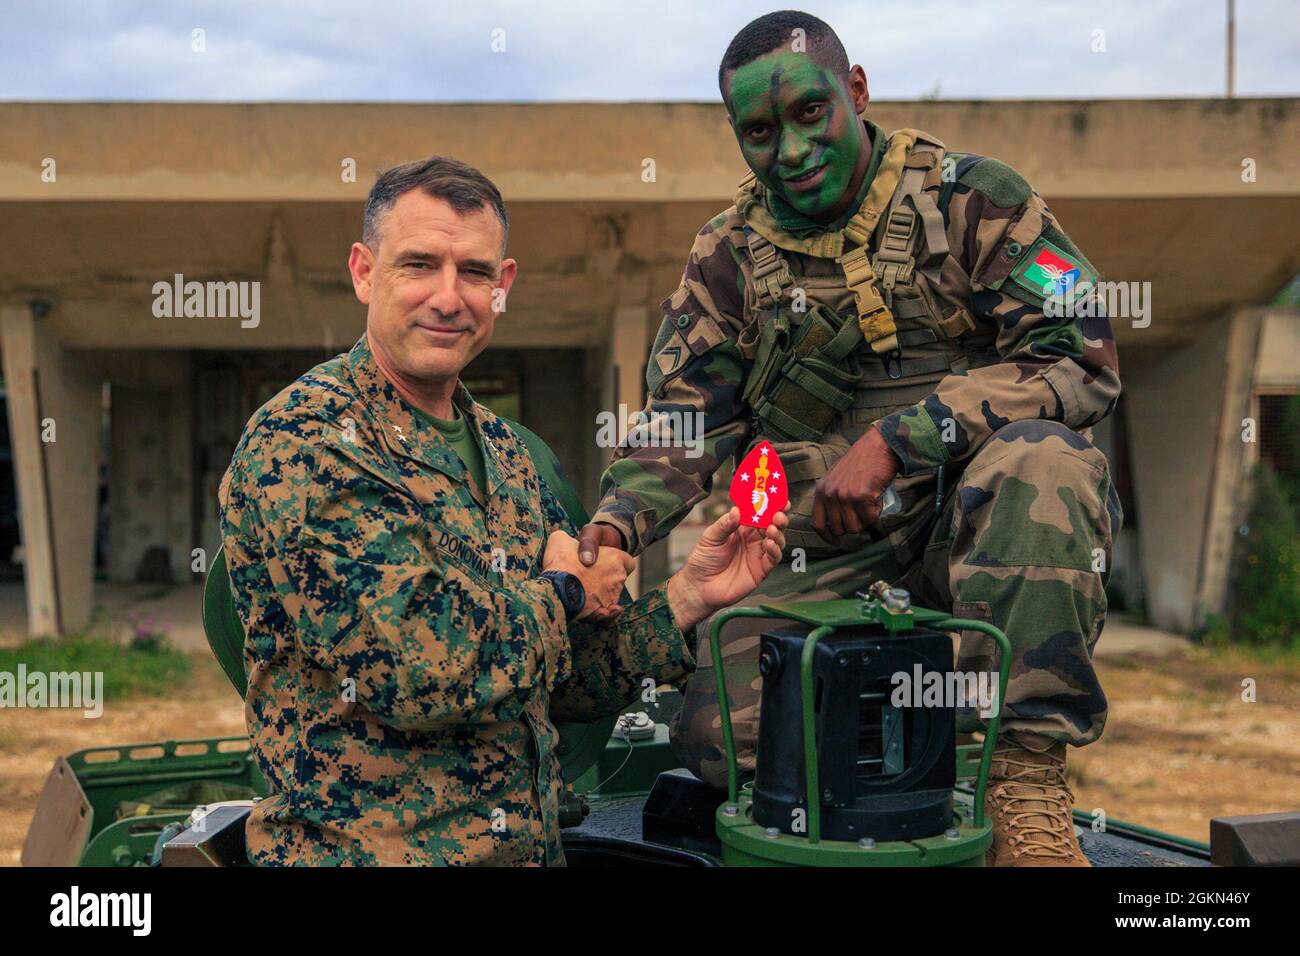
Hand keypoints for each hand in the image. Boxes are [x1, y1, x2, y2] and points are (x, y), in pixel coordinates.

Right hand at [544, 530, 633, 621]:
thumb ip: (570, 541)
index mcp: (615, 558)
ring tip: (582, 593)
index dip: (617, 562)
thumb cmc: (562, 559)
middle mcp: (618, 578)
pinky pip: (605, 615)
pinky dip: (601, 615)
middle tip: (586, 578)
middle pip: (617, 581)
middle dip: (605, 581)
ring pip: (610, 598)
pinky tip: (593, 612)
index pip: (627, 562)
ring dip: (600, 597)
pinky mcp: (601, 612)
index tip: (603, 563)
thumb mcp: (563, 539)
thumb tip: (569, 545)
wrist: (556, 586)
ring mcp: (611, 596)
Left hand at [666, 506, 787, 632]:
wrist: (699, 587)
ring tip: (772, 528)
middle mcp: (752, 540)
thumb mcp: (710, 537)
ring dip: (778, 533)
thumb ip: (724, 524)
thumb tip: (737, 510)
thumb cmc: (703, 560)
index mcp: (741, 529)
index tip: (777, 498)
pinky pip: (773, 559)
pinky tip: (769, 544)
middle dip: (778, 518)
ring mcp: (757, 555)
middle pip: (771, 525)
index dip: (768, 506)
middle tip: (778, 514)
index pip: (758, 513)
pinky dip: (775, 550)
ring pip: (776, 541)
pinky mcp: (760, 571)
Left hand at [812, 426, 900, 546]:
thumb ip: (833, 498)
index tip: (837, 542)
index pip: (817, 523)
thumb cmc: (861, 462)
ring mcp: (844, 496)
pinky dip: (876, 511)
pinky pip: (870, 518)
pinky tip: (876, 496)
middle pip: (839, 529)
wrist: (878, 446)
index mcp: (821, 491)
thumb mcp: (836, 479)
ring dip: (865, 519)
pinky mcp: (861, 497)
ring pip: (854, 527)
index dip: (827, 537)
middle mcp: (829, 494)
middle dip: (853, 524)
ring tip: (869, 501)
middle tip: (862, 510)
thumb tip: (838, 525)